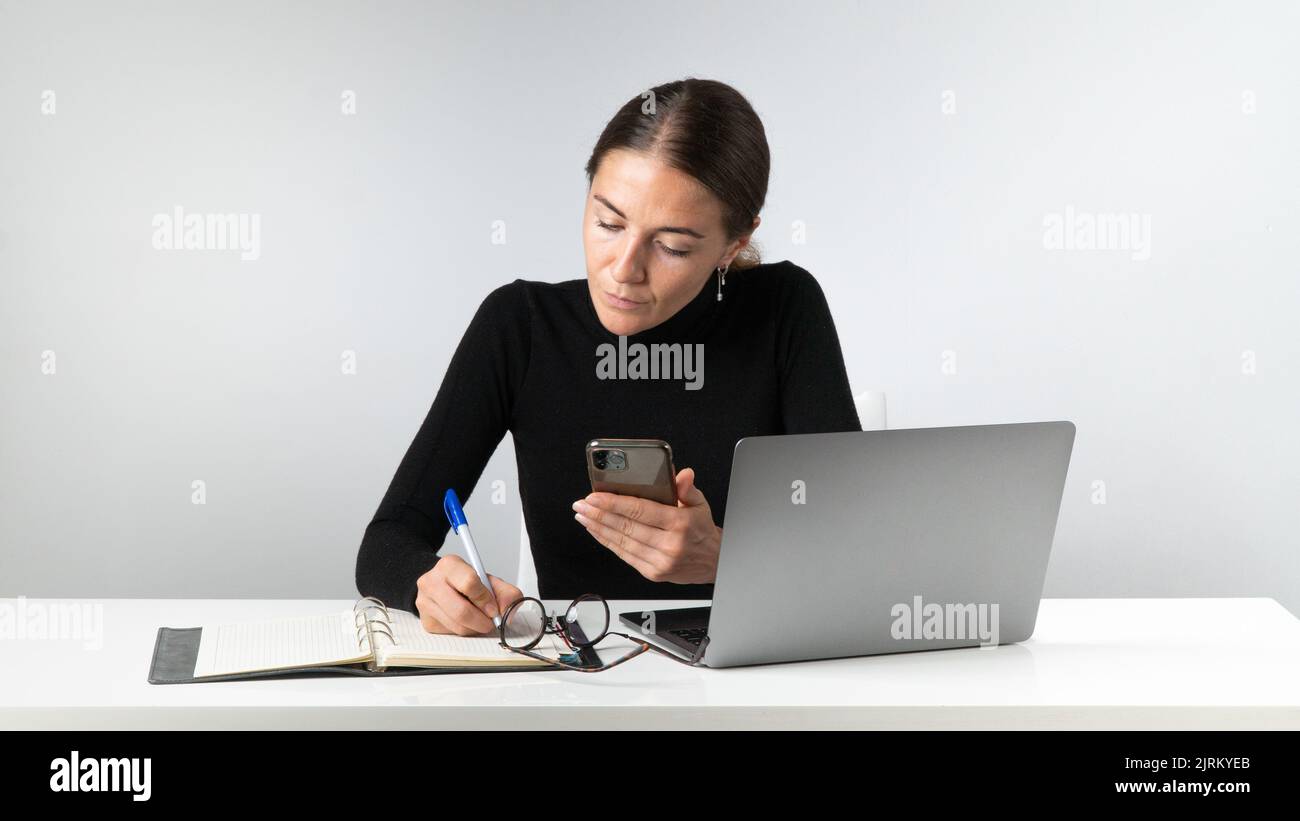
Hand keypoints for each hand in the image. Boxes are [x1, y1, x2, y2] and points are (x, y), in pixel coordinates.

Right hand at [415, 554, 522, 635]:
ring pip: (457, 626)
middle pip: (461, 611)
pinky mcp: (426, 621)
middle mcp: (431, 582)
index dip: (486, 599)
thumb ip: (505, 593)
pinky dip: (465, 631)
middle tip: (490, 622)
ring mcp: (425, 603)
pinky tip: (466, 621)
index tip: (493, 608)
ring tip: (479, 620)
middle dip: (482, 621)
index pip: (469, 583)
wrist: (442, 584)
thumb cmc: (466, 582)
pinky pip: (452, 633)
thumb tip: (508, 614)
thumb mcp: (488, 580)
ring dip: (475, 628)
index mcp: (448, 565)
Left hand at [572, 467, 722, 584]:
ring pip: (622, 542)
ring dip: (598, 528)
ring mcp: (659, 561)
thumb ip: (687, 488)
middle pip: (626, 527)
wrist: (713, 562)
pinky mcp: (652, 573)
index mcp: (680, 523)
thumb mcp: (700, 504)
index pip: (641, 510)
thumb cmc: (701, 532)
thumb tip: (682, 474)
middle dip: (599, 514)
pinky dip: (607, 541)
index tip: (595, 496)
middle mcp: (669, 544)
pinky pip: (624, 555)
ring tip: (584, 515)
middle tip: (582, 504)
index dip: (614, 503)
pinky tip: (596, 531)